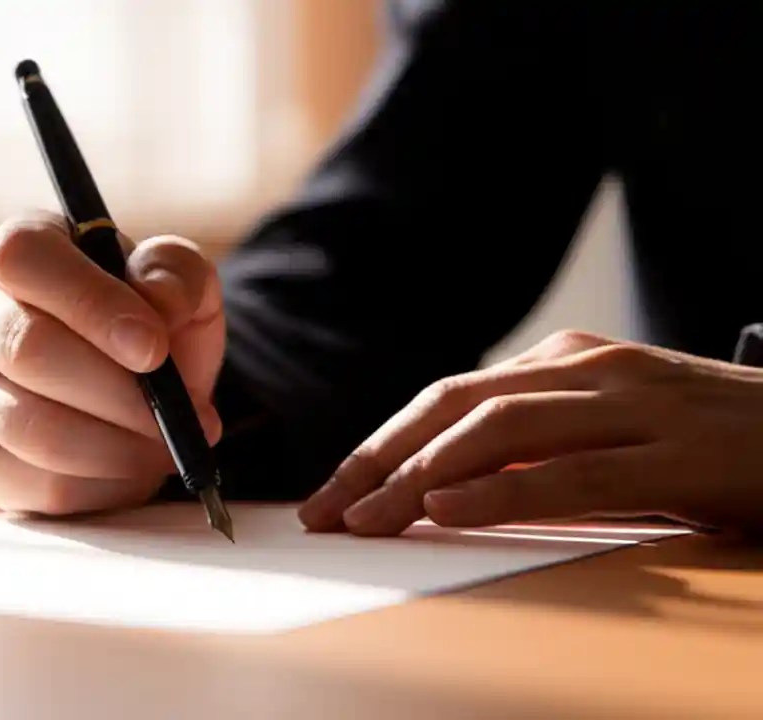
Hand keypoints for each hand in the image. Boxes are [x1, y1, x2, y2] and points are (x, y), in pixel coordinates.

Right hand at [0, 210, 225, 514]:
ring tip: (169, 445)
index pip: (26, 259)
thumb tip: (159, 302)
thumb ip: (177, 275)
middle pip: (28, 349)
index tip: (153, 349)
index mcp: (22, 252)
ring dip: (117, 445)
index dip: (91, 303)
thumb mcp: (179, 284)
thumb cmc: (148, 322)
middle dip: (117, 390)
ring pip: (33, 427)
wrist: (134, 390)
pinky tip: (135, 466)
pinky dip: (104, 484)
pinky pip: (40, 484)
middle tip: (178, 413)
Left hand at [299, 330, 762, 534]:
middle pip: (455, 406)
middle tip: (324, 512)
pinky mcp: (677, 454)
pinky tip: (450, 511)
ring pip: (499, 431)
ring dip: (419, 478)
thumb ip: (537, 446)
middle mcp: (589, 370)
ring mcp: (635, 404)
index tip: (331, 493)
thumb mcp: (610, 431)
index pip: (447, 398)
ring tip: (367, 520)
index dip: (380, 445)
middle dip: (378, 459)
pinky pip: (573, 471)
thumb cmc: (706, 443)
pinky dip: (502, 491)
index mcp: (566, 362)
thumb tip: (444, 487)